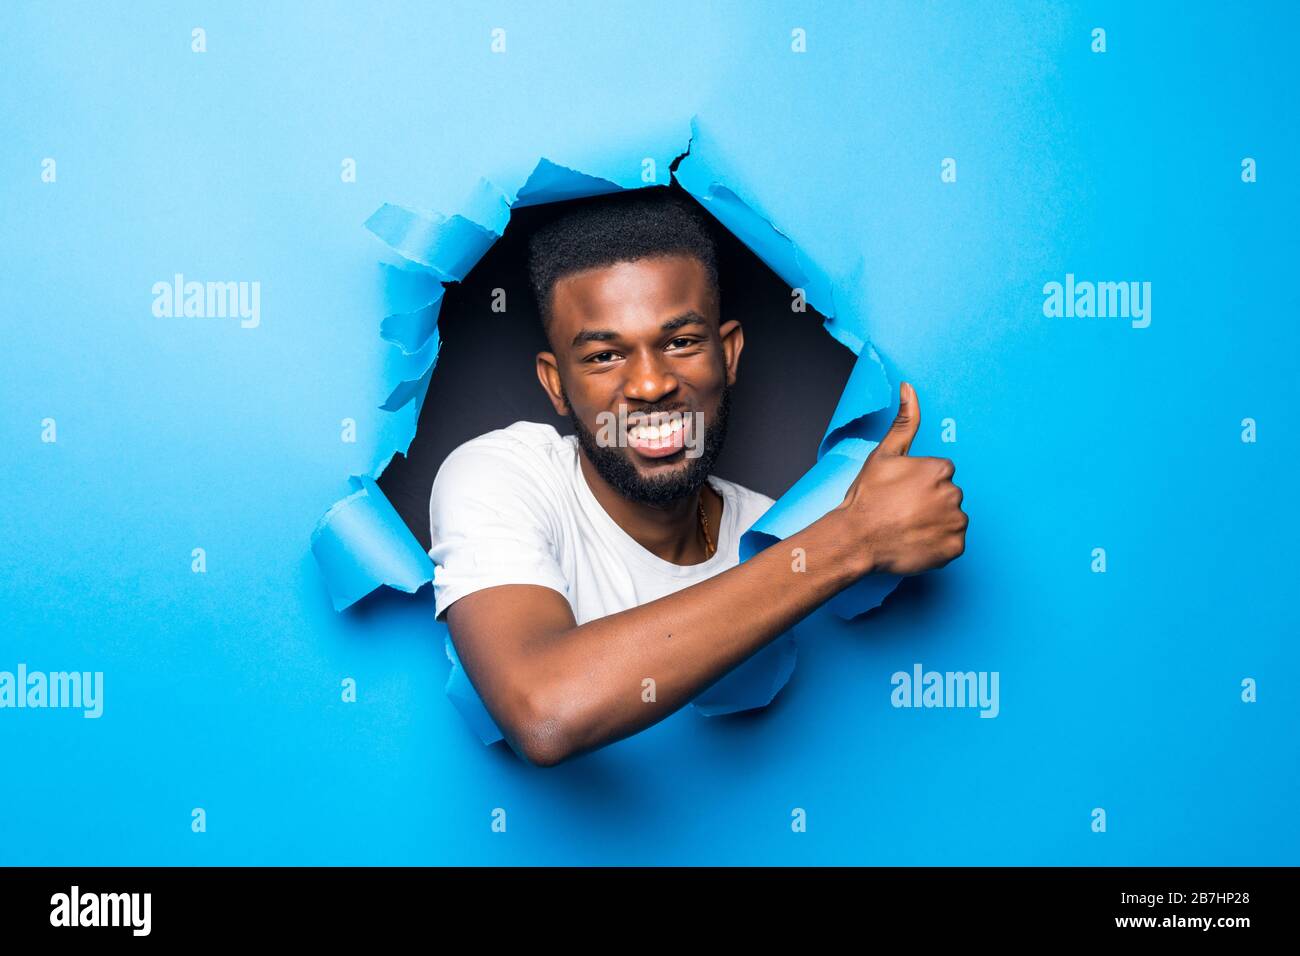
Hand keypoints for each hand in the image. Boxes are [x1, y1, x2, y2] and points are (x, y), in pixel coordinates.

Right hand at [836, 382, 967, 575]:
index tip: (901, 494)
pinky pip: (952, 543)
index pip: (940, 474)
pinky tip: (916, 541)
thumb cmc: (868, 497)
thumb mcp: (883, 454)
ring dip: (936, 523)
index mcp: (940, 469)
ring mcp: (956, 522)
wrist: (856, 539)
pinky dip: (938, 544)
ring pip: (952, 518)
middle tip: (902, 511)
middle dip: (929, 502)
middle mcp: (954, 493)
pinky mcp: (955, 547)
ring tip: (908, 527)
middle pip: (948, 496)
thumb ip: (903, 421)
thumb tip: (908, 387)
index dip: (919, 484)